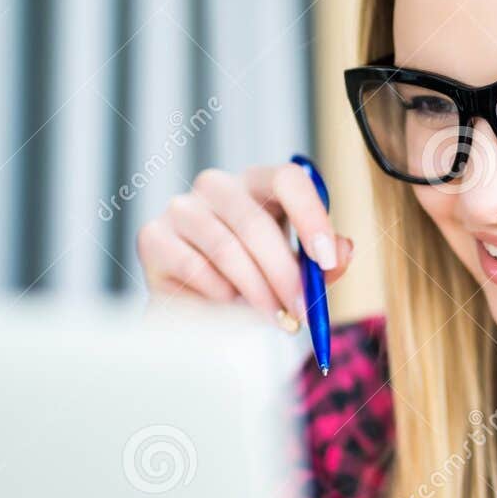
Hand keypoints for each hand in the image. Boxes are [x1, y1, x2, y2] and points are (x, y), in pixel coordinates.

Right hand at [136, 164, 354, 329]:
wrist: (196, 313)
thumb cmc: (251, 285)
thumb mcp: (294, 275)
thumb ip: (321, 264)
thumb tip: (343, 252)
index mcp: (258, 185)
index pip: (289, 179)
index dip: (311, 216)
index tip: (326, 259)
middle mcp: (217, 187)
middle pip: (256, 221)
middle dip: (284, 273)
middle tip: (301, 311)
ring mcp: (182, 208)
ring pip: (227, 248)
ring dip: (256, 291)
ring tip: (273, 318)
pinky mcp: (153, 236)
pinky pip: (195, 266)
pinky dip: (217, 294)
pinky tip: (227, 306)